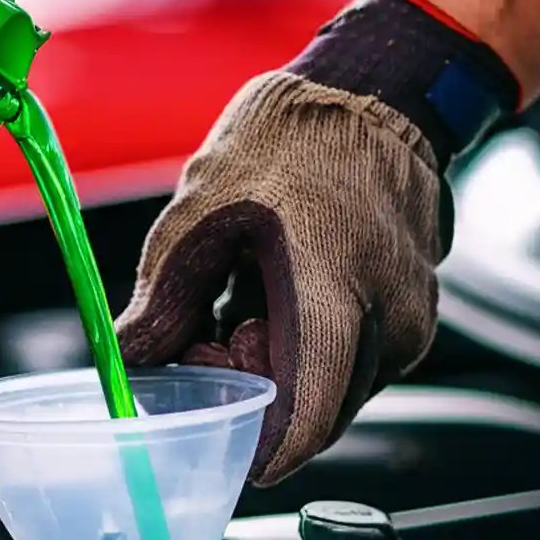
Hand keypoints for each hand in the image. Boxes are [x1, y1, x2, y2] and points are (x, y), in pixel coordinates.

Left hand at [115, 0, 517, 485]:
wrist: (377, 93)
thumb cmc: (293, 138)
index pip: (302, 424)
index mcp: (335, 298)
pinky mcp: (410, 315)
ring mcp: (409, 322)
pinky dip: (300, 349)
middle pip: (309, 411)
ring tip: (236, 300)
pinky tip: (269, 294)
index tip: (206, 426)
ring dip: (272, 368)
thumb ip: (165, 300)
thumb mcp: (201, 211)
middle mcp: (390, 325)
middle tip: (203, 335)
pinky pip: (348, 362)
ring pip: (327, 390)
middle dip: (247, 390)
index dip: (249, 446)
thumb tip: (129, 360)